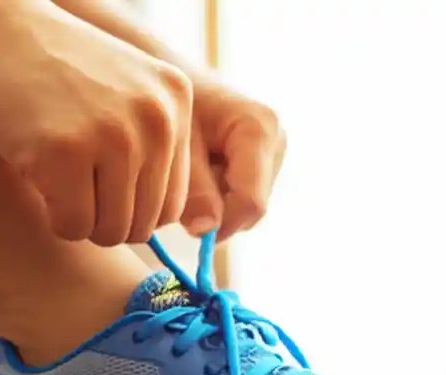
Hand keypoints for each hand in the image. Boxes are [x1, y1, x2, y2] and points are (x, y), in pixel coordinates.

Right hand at [0, 3, 192, 246]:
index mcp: (175, 102)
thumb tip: (156, 230)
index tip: (100, 187)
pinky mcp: (64, 155)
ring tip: (58, 184)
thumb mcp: (127, 91)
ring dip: (80, 222)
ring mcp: (112, 137)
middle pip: (144, 223)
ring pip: (111, 231)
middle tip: (73, 189)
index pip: (173, 204)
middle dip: (106, 220)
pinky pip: (72, 226)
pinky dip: (54, 219)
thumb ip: (152, 144)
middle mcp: (154, 119)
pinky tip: (40, 181)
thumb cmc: (56, 69)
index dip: (132, 210)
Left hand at [181, 75, 286, 241]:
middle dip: (215, 211)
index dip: (219, 223)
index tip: (185, 225)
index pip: (251, 202)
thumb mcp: (176, 145)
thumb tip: (206, 230)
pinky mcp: (265, 158)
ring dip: (215, 203)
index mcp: (260, 129)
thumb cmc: (168, 102)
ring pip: (247, 206)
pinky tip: (199, 172)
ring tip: (188, 175)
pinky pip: (243, 196)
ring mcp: (274, 150)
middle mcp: (276, 139)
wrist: (170, 73)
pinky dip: (218, 195)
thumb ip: (192, 189)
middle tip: (180, 191)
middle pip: (251, 208)